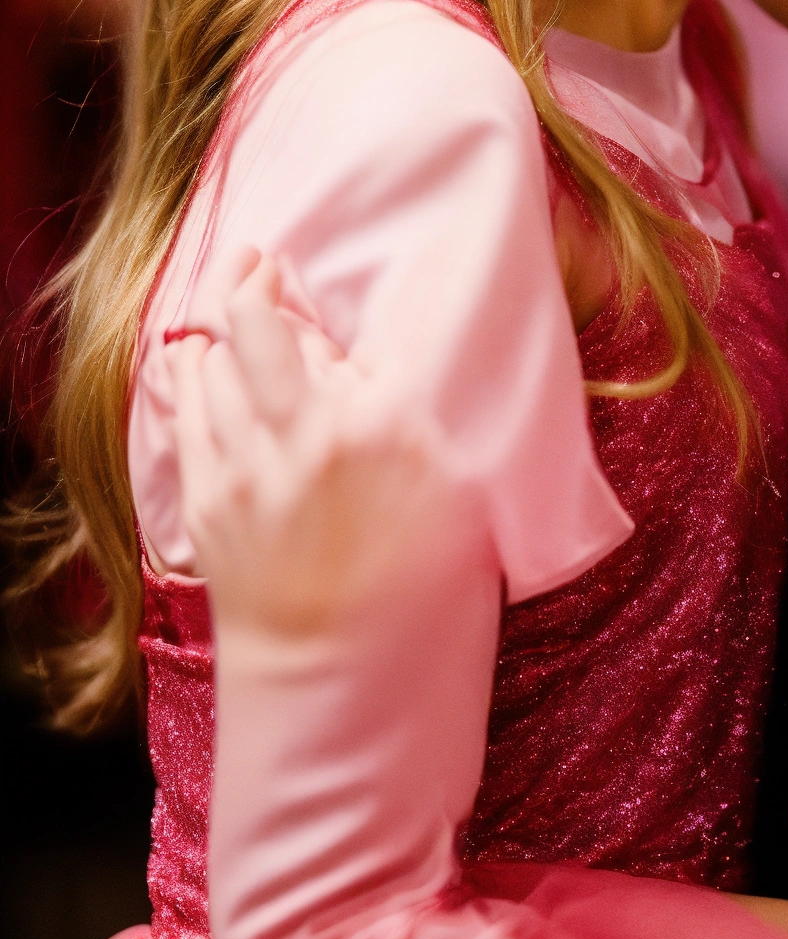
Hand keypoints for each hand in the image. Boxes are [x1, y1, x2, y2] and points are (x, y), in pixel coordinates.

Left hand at [167, 253, 483, 644]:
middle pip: (254, 325)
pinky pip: (186, 413)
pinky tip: (194, 360)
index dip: (307, 293)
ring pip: (210, 365)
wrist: (343, 679)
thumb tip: (363, 364)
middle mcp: (306, 435)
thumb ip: (407, 415)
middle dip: (248, 279)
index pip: (336, 330)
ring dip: (219, 333)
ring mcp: (247, 468)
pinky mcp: (210, 501)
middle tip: (256, 259)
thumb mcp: (451, 491)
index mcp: (381, 426)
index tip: (298, 268)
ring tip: (229, 314)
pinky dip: (189, 376)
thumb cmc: (420, 593)